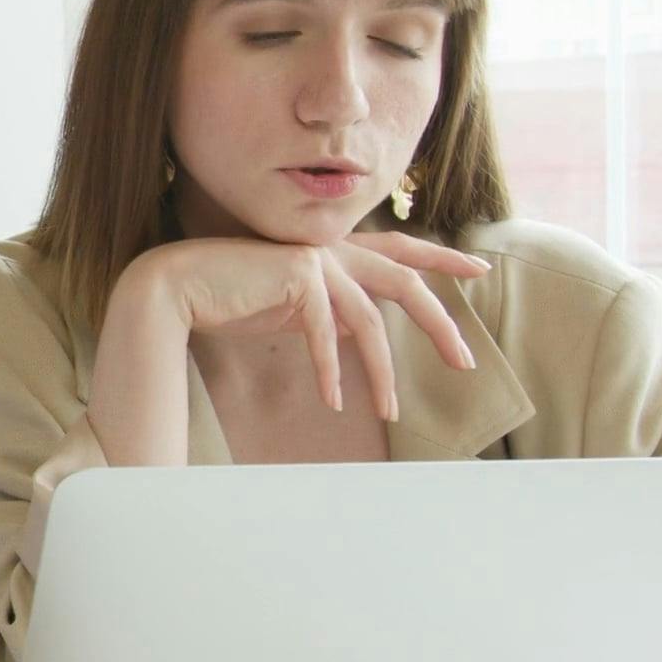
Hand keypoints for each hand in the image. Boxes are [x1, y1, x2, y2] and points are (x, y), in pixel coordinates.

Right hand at [126, 231, 488, 421]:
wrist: (179, 286)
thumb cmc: (232, 299)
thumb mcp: (293, 307)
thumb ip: (330, 311)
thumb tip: (357, 333)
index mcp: (336, 250)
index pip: (401, 250)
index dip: (442, 257)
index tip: (481, 267)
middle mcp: (334, 248)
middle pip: (405, 283)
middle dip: (439, 324)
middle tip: (466, 362)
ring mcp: (318, 259)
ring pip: (369, 321)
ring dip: (382, 373)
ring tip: (390, 413)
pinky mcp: (299, 277)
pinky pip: (327, 334)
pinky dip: (332, 372)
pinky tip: (336, 402)